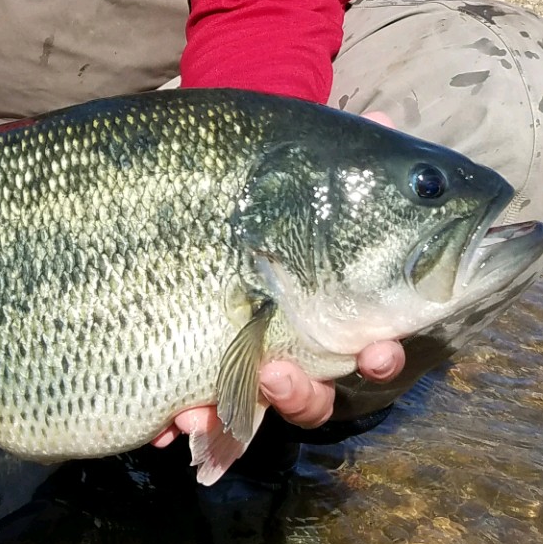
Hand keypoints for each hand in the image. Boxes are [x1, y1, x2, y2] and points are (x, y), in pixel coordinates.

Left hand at [151, 107, 404, 448]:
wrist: (199, 185)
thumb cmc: (268, 178)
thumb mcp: (303, 161)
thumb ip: (351, 152)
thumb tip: (380, 122)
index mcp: (335, 307)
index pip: (371, 346)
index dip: (379, 358)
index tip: (375, 352)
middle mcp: (294, 346)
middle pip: (312, 395)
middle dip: (300, 395)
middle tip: (280, 374)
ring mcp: (239, 362)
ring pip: (248, 411)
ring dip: (227, 414)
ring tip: (198, 410)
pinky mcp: (189, 372)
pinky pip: (190, 413)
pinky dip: (179, 420)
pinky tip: (162, 420)